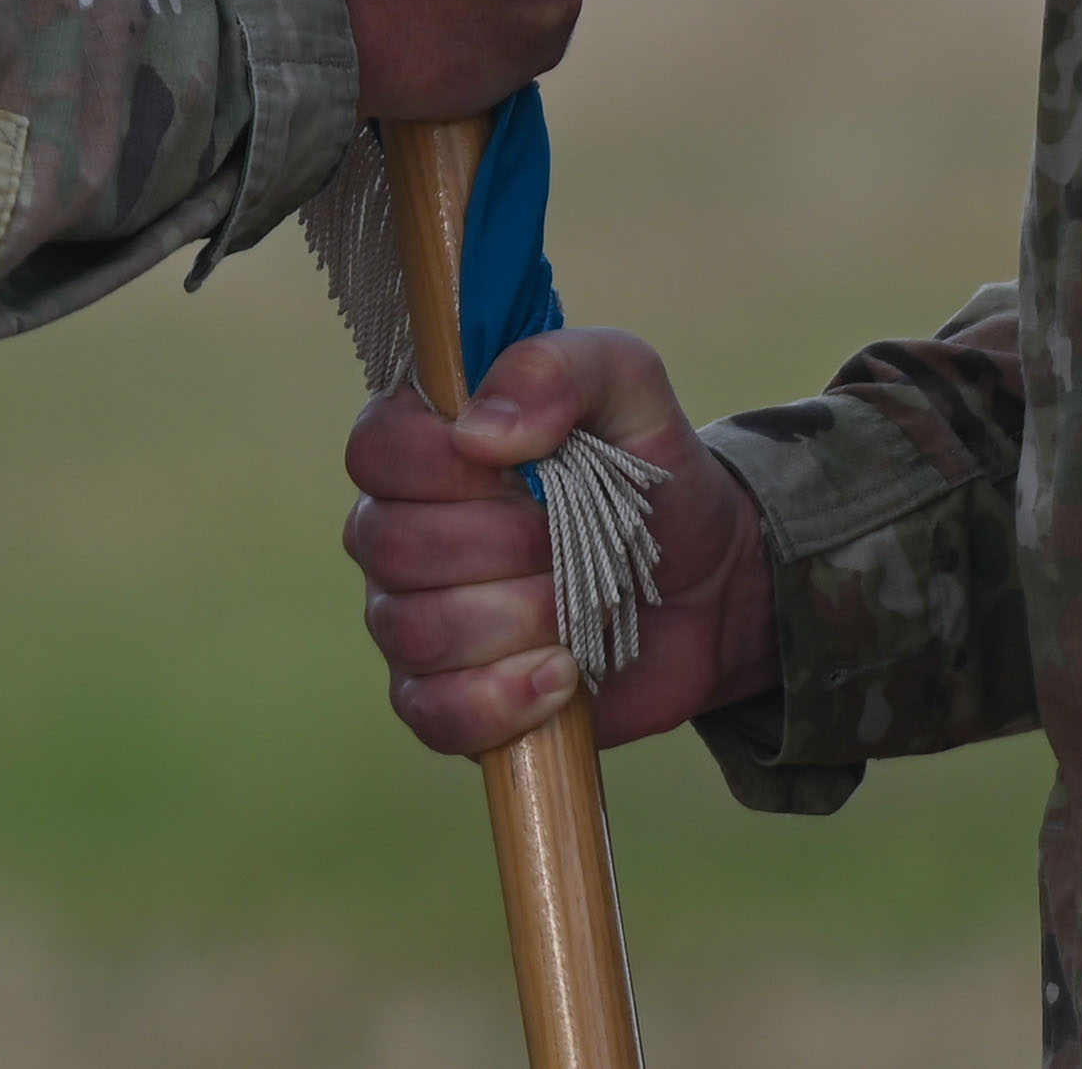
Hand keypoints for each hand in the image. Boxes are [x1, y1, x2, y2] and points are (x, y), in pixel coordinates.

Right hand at [346, 327, 774, 754]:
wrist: (708, 584)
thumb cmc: (649, 472)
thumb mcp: (627, 386)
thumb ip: (555, 368)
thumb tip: (478, 430)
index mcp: (424, 444)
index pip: (374, 449)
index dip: (441, 463)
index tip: (521, 468)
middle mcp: (396, 531)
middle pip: (391, 544)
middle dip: (502, 545)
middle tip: (569, 538)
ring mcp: (411, 621)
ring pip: (415, 629)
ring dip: (518, 618)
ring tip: (578, 607)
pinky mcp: (446, 700)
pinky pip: (434, 713)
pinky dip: (504, 699)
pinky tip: (563, 675)